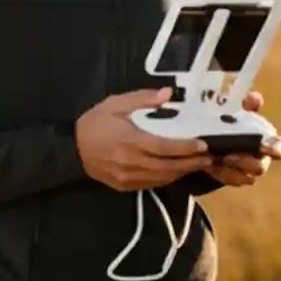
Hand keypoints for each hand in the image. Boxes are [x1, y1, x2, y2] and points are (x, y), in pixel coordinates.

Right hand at [76, 87, 214, 191]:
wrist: (72, 149)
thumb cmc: (95, 123)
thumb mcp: (115, 104)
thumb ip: (143, 99)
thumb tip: (168, 94)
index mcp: (131, 141)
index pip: (165, 147)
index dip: (185, 148)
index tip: (203, 145)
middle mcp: (132, 162)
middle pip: (167, 167)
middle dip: (190, 163)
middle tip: (208, 157)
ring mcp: (128, 177)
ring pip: (161, 178)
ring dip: (181, 172)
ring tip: (196, 164)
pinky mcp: (125, 186)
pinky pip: (151, 185)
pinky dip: (166, 178)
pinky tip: (175, 171)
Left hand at [205, 90, 280, 186]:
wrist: (212, 136)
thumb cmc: (231, 120)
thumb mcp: (236, 109)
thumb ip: (246, 104)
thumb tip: (255, 98)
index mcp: (267, 139)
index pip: (279, 148)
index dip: (274, 149)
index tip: (262, 147)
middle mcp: (261, 158)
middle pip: (261, 167)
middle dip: (245, 162)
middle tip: (228, 156)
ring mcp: (249, 170)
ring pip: (247, 176)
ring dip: (232, 169)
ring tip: (216, 159)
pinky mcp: (235, 178)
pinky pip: (232, 180)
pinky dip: (222, 173)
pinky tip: (212, 164)